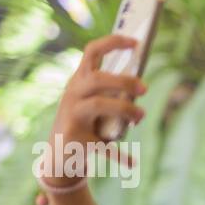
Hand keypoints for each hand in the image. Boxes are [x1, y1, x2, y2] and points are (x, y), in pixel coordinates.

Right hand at [34, 34, 146, 204]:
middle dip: (124, 81)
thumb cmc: (84, 123)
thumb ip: (112, 91)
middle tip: (145, 88)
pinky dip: (120, 156)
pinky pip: (102, 146)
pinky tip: (132, 162)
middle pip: (97, 78)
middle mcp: (73, 95)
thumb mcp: (93, 102)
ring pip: (99, 105)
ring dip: (126, 109)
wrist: (59, 155)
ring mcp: (73, 116)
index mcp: (79, 81)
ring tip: (140, 116)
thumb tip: (140, 84)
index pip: (92, 52)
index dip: (113, 42)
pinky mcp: (76, 140)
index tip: (136, 43)